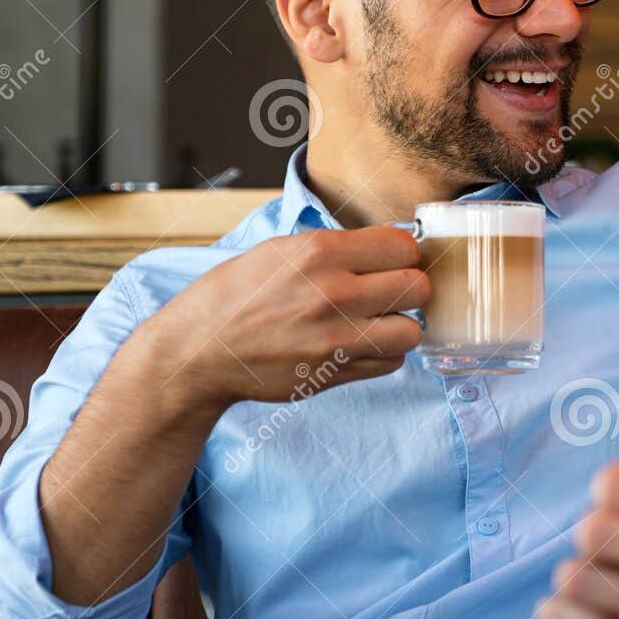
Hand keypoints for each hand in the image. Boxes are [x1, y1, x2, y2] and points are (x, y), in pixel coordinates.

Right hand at [142, 226, 428, 410]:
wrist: (199, 349)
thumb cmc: (237, 294)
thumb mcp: (282, 250)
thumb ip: (338, 247)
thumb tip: (391, 245)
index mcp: (320, 252)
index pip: (404, 246)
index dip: (404, 254)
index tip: (393, 260)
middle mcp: (333, 293)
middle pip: (418, 287)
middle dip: (410, 288)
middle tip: (390, 292)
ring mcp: (336, 337)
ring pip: (412, 330)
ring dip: (401, 326)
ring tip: (379, 322)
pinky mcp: (335, 372)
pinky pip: (392, 363)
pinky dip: (384, 355)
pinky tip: (361, 345)